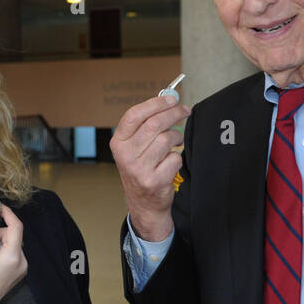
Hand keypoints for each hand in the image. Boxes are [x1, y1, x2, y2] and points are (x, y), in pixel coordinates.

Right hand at [110, 93, 190, 241]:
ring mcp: (139, 169)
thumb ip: (146, 125)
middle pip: (154, 124)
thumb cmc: (141, 169)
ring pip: (166, 140)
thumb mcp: (134, 148)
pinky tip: (171, 162)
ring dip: (177, 137)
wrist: (143, 204)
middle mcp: (125, 155)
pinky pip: (175, 158)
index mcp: (118, 143)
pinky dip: (177, 157)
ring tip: (176, 141)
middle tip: (185, 111)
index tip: (171, 99)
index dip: (155, 104)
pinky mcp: (154, 181)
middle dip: (174, 114)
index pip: (134, 115)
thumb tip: (168, 100)